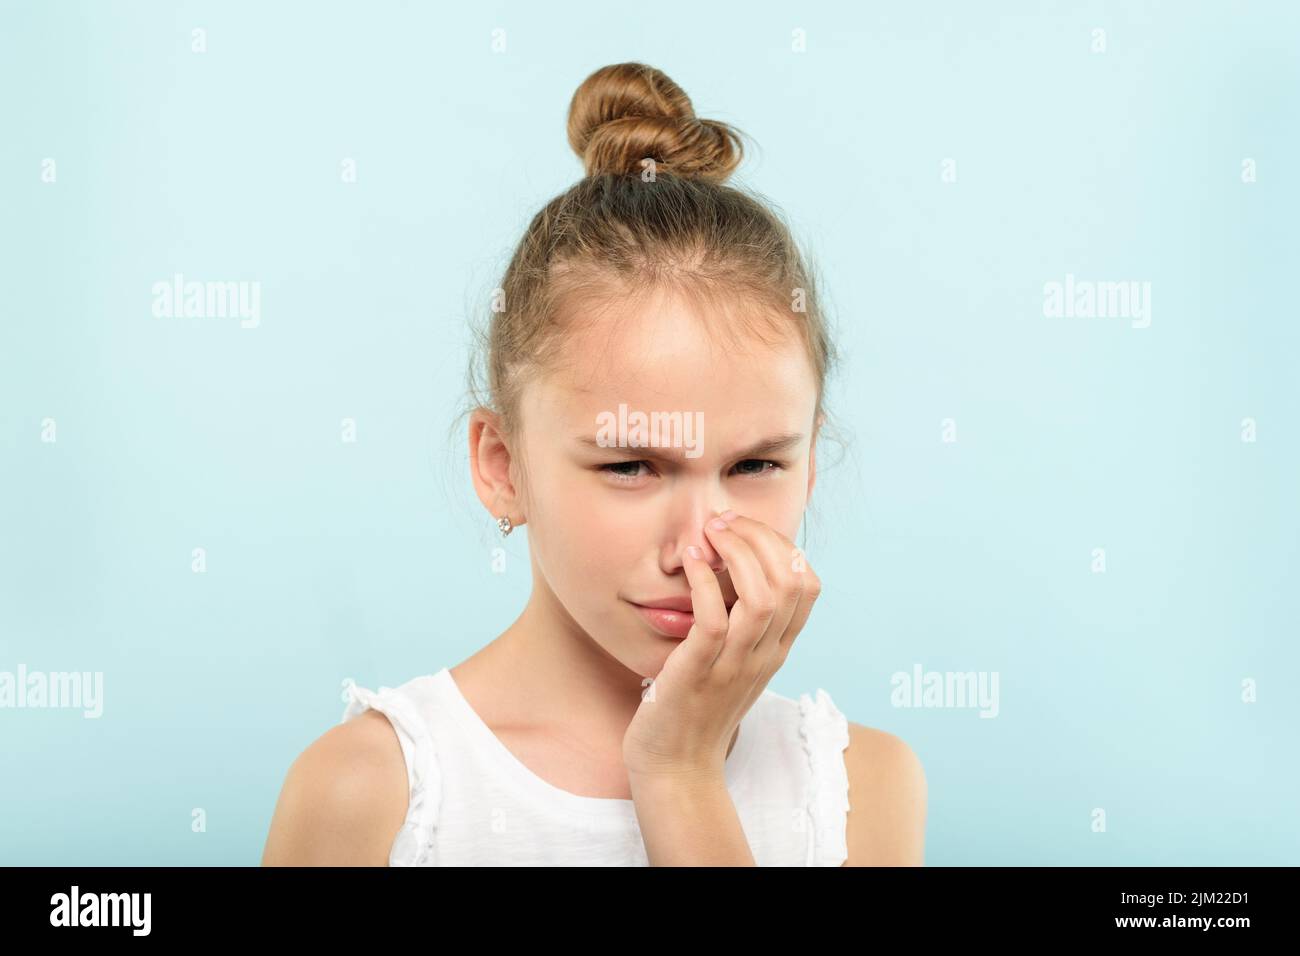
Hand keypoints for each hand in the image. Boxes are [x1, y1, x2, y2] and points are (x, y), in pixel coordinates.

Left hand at [622, 510, 822, 782]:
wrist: (676, 766)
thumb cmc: (697, 706)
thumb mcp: (735, 660)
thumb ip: (744, 623)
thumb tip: (736, 568)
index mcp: (778, 647)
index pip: (808, 583)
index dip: (782, 543)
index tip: (744, 527)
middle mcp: (765, 654)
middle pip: (789, 580)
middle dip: (759, 536)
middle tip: (722, 521)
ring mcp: (735, 664)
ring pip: (762, 596)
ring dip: (736, 552)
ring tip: (707, 534)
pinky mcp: (700, 672)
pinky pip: (715, 619)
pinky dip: (704, 581)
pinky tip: (687, 562)